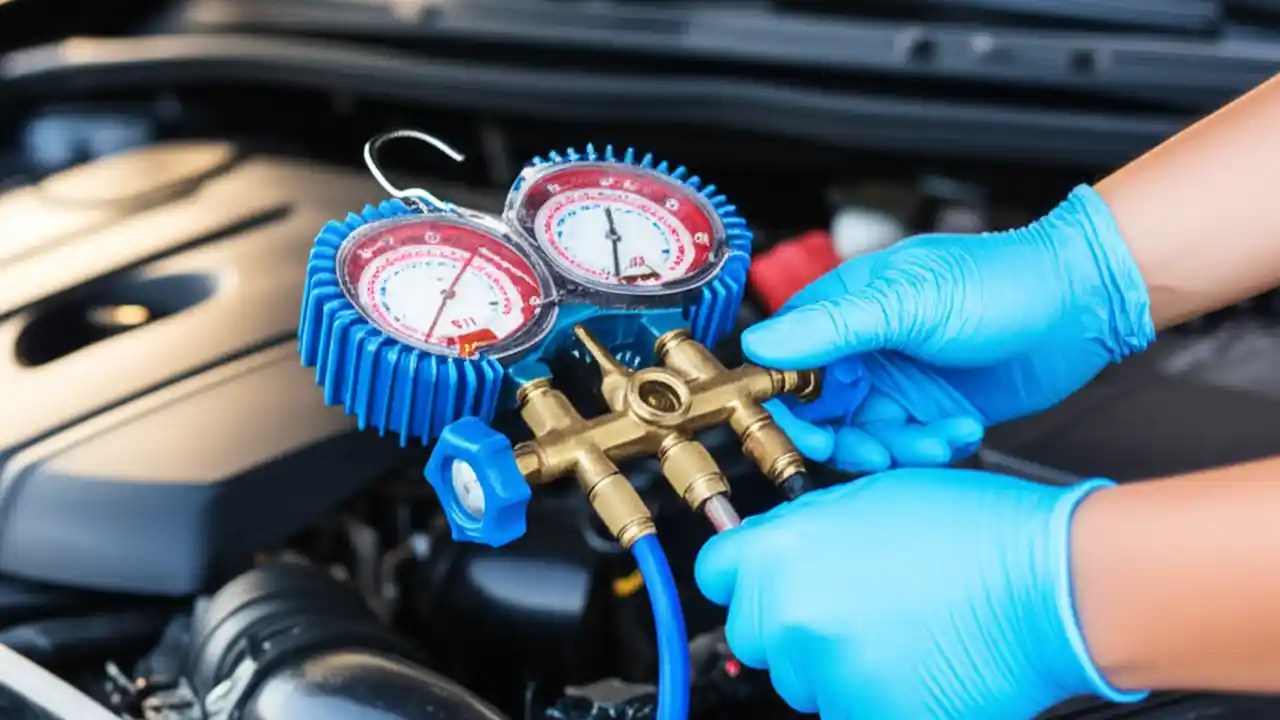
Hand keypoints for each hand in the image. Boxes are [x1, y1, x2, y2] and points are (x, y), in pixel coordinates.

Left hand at [695, 469, 1145, 718]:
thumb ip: (803, 531)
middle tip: (856, 610)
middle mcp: (790, 612)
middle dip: (793, 625)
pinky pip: (846, 712)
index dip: (745, 577)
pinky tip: (914, 670)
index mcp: (781, 551)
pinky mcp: (867, 716)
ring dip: (834, 666)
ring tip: (898, 636)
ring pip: (801, 682)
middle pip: (754, 633)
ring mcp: (826, 672)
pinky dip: (871, 701)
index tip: (765, 585)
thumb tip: (767, 550)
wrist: (1051, 581)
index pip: (714, 573)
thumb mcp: (868, 499)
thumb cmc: (975, 531)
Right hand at [752, 185, 1154, 471]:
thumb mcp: (908, 304)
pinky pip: (907, 445)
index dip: (788, 403)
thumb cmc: (1001, 282)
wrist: (1081, 304)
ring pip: (864, 436)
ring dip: (897, 447)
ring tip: (936, 435)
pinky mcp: (930, 407)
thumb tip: (760, 344)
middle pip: (821, 412)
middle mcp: (863, 347)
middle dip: (846, 439)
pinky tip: (961, 428)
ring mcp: (897, 379)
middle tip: (875, 449)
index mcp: (844, 310)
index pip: (785, 364)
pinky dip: (930, 447)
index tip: (808, 429)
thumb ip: (832, 328)